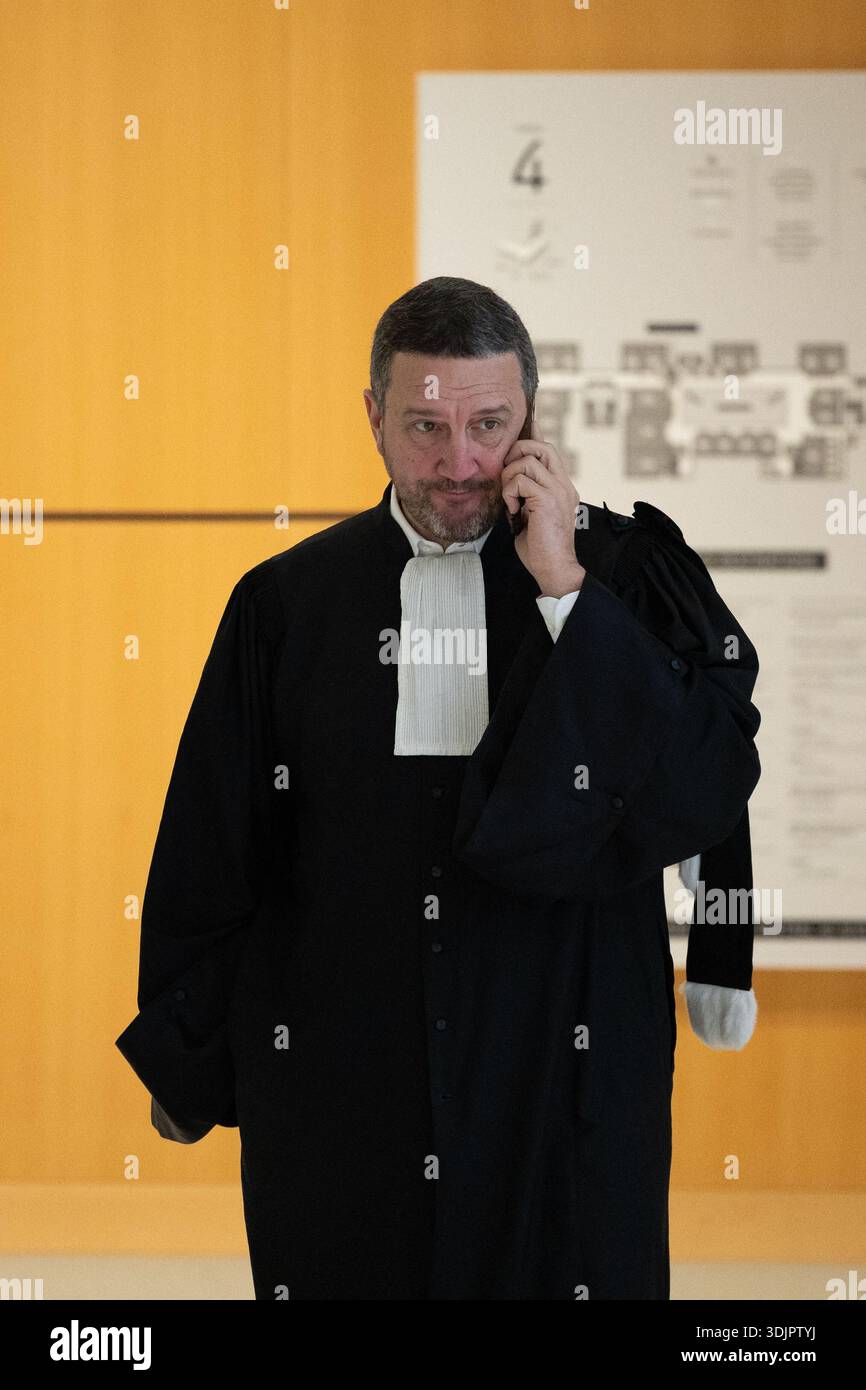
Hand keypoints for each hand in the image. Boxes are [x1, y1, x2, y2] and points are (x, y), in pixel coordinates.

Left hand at [500, 419, 586, 596]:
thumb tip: (508, 481)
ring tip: (511, 500)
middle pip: (541, 446)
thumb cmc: (540, 548)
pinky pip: (520, 479)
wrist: (554, 568)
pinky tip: (514, 510)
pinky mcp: (548, 498)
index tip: (528, 423)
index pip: (549, 450)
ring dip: (509, 478)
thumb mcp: (531, 514)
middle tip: (508, 476)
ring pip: (527, 459)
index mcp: (561, 486)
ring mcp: (558, 489)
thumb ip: (525, 495)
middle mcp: (563, 484)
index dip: (535, 435)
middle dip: (517, 453)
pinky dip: (510, 493)